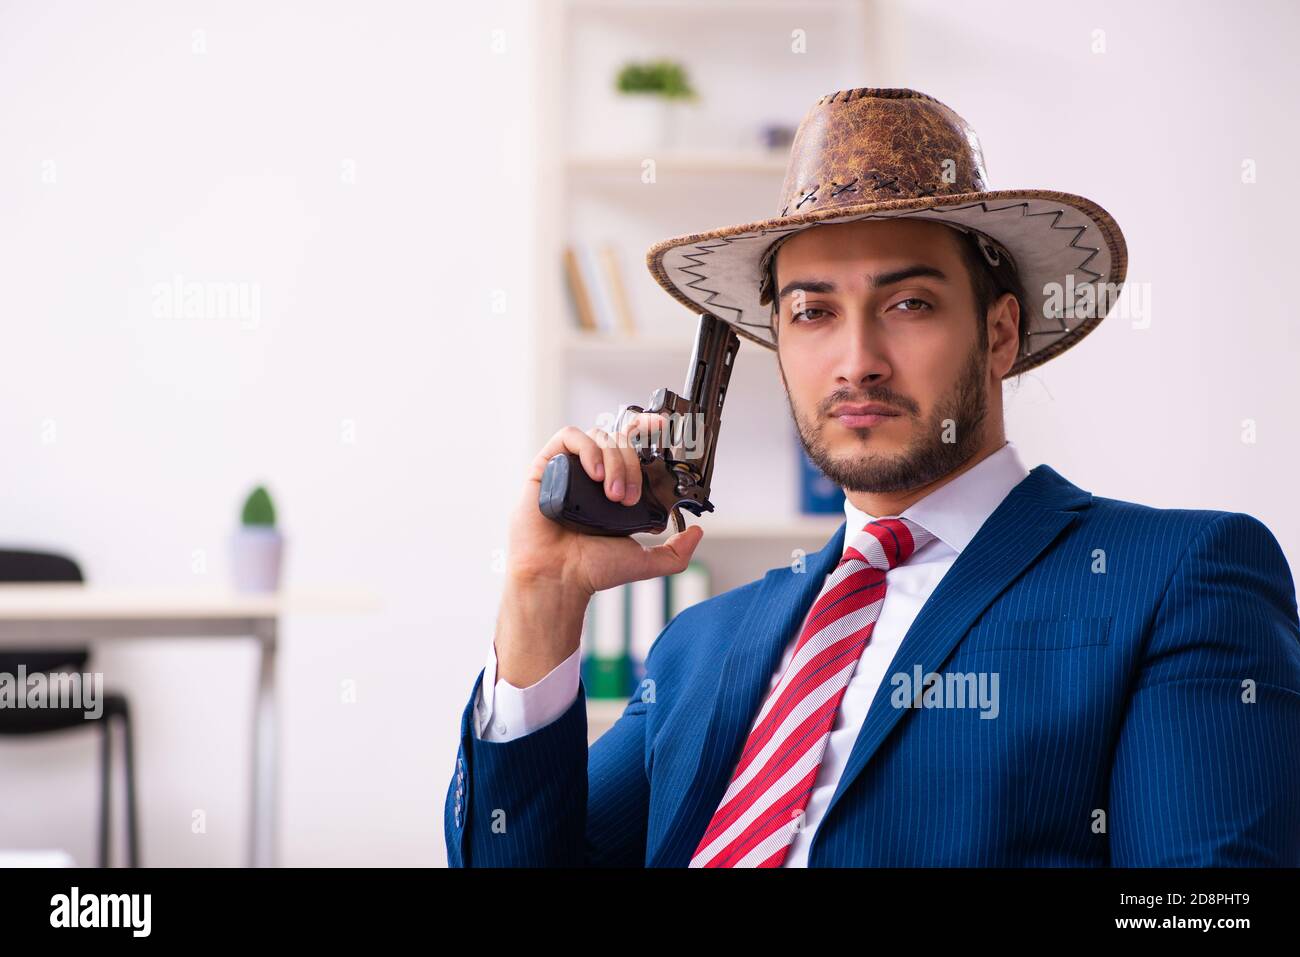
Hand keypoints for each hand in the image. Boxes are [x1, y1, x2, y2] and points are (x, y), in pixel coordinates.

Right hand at [507, 412, 703, 595]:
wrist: (560, 577)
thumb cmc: (592, 570)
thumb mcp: (645, 560)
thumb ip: (676, 551)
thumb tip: (696, 532)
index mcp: (614, 486)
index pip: (632, 445)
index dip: (647, 429)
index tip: (663, 428)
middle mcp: (593, 474)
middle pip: (620, 442)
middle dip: (632, 465)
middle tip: (629, 497)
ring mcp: (570, 468)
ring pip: (599, 437)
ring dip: (614, 460)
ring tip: (611, 493)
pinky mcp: (546, 466)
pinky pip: (568, 437)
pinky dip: (587, 448)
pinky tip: (594, 473)